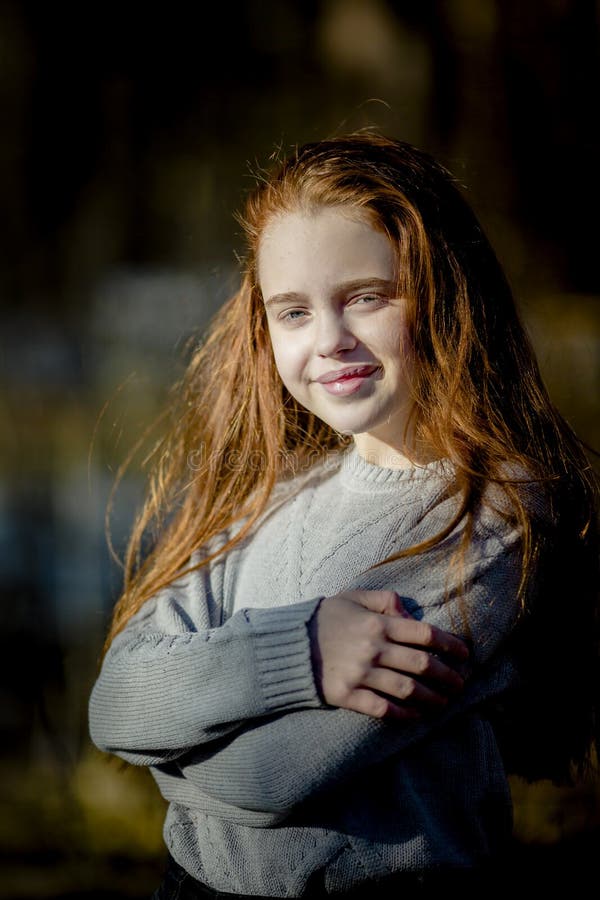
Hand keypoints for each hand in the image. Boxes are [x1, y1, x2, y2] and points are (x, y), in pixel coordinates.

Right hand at [309, 589, 468, 718]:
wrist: (287, 645)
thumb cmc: (324, 618)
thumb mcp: (353, 597)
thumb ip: (386, 600)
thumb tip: (412, 615)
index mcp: (376, 623)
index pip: (424, 634)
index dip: (450, 644)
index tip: (465, 654)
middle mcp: (372, 649)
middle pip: (422, 664)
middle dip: (448, 675)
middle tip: (461, 683)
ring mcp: (360, 674)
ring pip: (408, 690)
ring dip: (433, 698)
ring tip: (445, 703)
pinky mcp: (347, 695)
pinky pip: (383, 709)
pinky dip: (404, 715)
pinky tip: (417, 716)